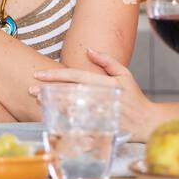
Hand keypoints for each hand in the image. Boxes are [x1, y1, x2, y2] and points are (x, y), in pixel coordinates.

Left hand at [30, 49, 160, 138]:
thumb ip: (106, 60)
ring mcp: (98, 114)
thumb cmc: (135, 97)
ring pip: (68, 109)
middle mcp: (99, 97)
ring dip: (51, 104)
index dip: (55, 75)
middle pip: (67, 92)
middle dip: (48, 91)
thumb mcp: (124, 74)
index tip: (38, 75)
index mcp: (104, 83)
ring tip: (38, 100)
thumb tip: (88, 50)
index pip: (75, 76)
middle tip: (31, 90)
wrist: (147, 122)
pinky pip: (76, 126)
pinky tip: (52, 119)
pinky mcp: (98, 128)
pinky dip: (63, 123)